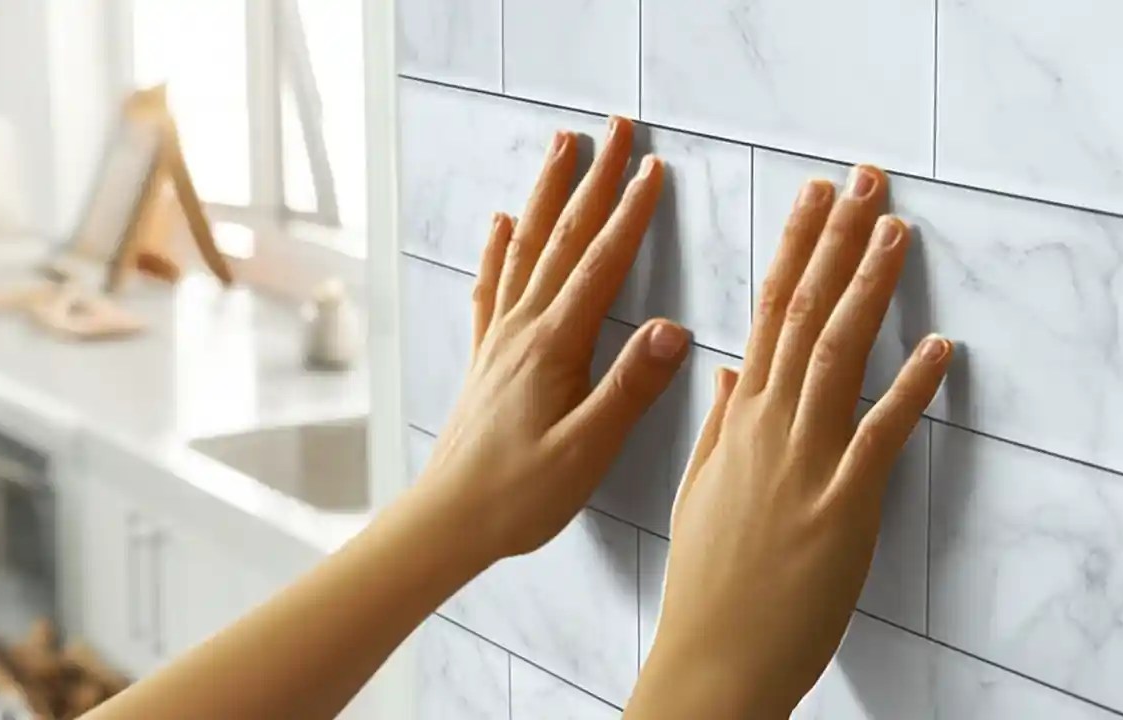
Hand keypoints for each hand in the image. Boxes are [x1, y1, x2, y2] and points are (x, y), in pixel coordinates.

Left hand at [418, 117, 690, 564]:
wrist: (449, 519)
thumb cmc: (520, 494)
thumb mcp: (588, 449)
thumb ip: (629, 387)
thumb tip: (673, 330)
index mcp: (554, 346)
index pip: (601, 264)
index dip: (629, 214)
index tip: (652, 168)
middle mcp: (522, 328)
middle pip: (562, 238)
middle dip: (591, 180)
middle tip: (613, 129)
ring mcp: (499, 339)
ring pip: (526, 248)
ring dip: (547, 195)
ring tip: (560, 149)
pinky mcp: (485, 357)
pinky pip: (492, 286)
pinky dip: (499, 249)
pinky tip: (501, 223)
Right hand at [630, 166, 951, 717]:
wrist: (714, 651)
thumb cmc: (709, 576)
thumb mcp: (701, 491)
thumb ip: (719, 426)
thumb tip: (728, 373)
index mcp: (738, 420)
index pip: (767, 313)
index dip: (793, 250)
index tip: (813, 201)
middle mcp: (769, 426)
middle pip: (804, 315)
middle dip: (836, 242)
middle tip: (862, 183)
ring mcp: (806, 461)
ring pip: (839, 356)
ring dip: (869, 289)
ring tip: (895, 231)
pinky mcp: (843, 502)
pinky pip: (880, 433)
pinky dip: (911, 388)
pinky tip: (939, 348)